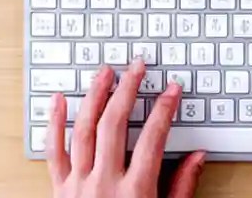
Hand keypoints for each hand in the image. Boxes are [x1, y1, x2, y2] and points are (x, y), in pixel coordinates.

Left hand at [45, 58, 206, 197]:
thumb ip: (182, 187)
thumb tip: (198, 157)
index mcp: (135, 192)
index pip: (153, 138)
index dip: (165, 109)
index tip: (171, 90)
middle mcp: (103, 184)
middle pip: (115, 124)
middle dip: (127, 89)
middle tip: (137, 67)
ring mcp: (78, 186)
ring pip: (83, 130)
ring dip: (94, 96)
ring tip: (105, 73)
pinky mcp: (59, 191)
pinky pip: (53, 151)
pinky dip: (54, 123)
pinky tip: (58, 101)